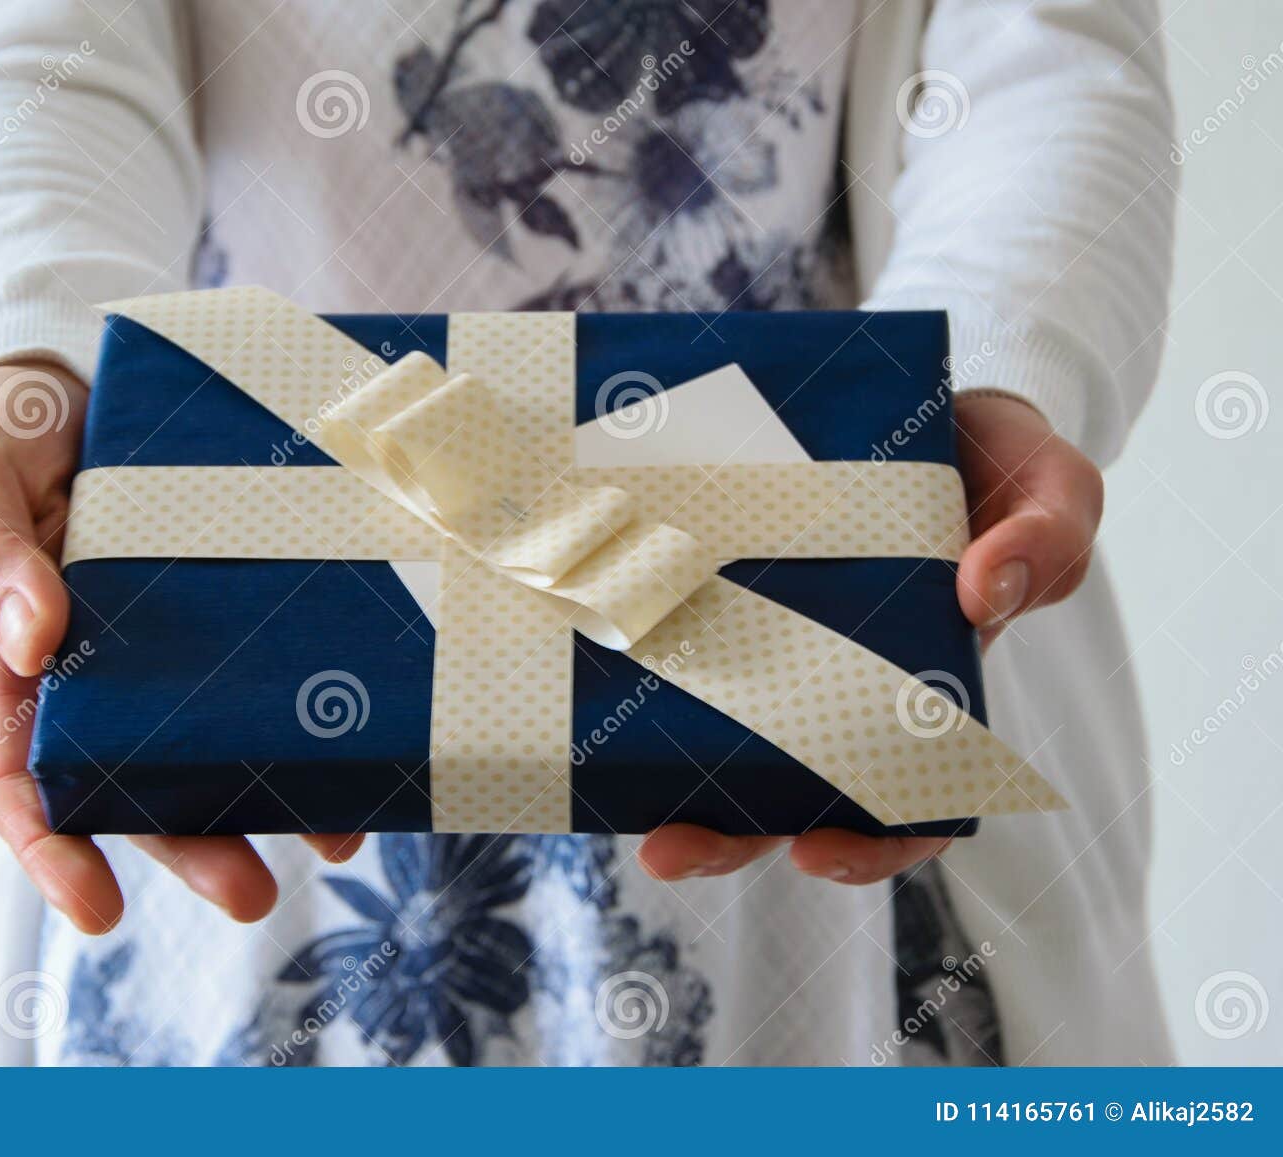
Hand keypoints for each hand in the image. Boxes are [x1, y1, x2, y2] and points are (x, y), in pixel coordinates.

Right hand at [0, 362, 362, 932]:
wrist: (89, 380)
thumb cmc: (12, 442)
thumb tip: (29, 637)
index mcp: (21, 671)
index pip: (24, 783)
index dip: (54, 852)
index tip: (98, 910)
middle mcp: (106, 681)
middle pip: (141, 790)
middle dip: (193, 849)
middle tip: (251, 894)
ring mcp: (179, 653)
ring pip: (223, 749)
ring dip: (274, 805)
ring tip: (340, 839)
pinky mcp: (243, 611)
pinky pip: (280, 673)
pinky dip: (319, 714)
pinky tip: (371, 740)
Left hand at [639, 392, 1102, 885]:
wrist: (935, 397)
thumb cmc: (1002, 468)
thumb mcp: (1051, 493)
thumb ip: (1047, 541)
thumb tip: (984, 590)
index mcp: (922, 697)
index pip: (900, 807)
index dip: (865, 846)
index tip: (820, 851)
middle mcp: (836, 686)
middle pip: (779, 795)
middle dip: (725, 837)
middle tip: (674, 850)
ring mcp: (769, 642)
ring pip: (708, 736)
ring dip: (660, 777)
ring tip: (610, 787)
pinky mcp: (716, 588)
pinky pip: (669, 643)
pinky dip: (628, 667)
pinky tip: (583, 663)